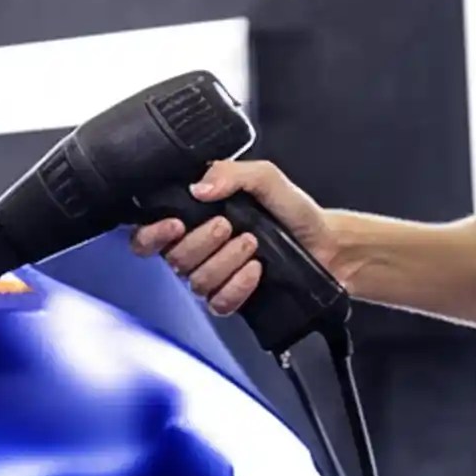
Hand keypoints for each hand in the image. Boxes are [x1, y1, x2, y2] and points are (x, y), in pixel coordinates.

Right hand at [129, 160, 337, 315]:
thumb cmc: (294, 211)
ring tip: (253, 244)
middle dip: (202, 241)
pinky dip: (237, 287)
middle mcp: (198, 249)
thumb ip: (231, 173)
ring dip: (226, 261)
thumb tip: (199, 188)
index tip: (176, 224)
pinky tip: (255, 272)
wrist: (327, 244)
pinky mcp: (231, 298)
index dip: (152, 234)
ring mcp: (213, 276)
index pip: (149, 235)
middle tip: (230, 226)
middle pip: (173, 258)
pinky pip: (218, 303)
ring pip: (196, 281)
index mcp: (195, 219)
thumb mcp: (266, 177)